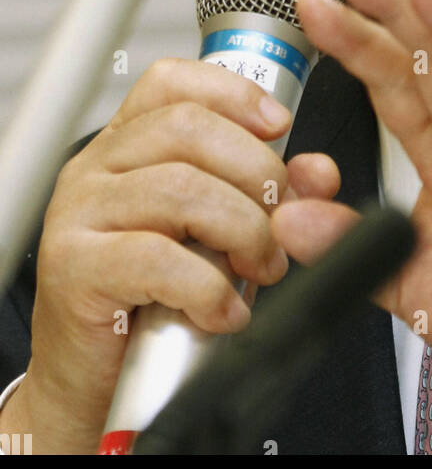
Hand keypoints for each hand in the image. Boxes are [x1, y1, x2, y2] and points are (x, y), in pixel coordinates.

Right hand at [4, 57, 339, 452]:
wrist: (97, 385)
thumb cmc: (153, 302)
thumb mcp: (220, 235)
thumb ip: (268, 196)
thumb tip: (318, 173)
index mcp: (128, 145)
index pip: (173, 83)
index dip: (234, 93)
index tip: (279, 126)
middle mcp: (97, 168)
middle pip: (189, 129)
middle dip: (256, 174)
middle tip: (278, 227)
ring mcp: (79, 214)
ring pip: (181, 189)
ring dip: (243, 231)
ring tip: (259, 269)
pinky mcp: (75, 268)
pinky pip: (159, 259)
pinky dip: (209, 288)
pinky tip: (224, 310)